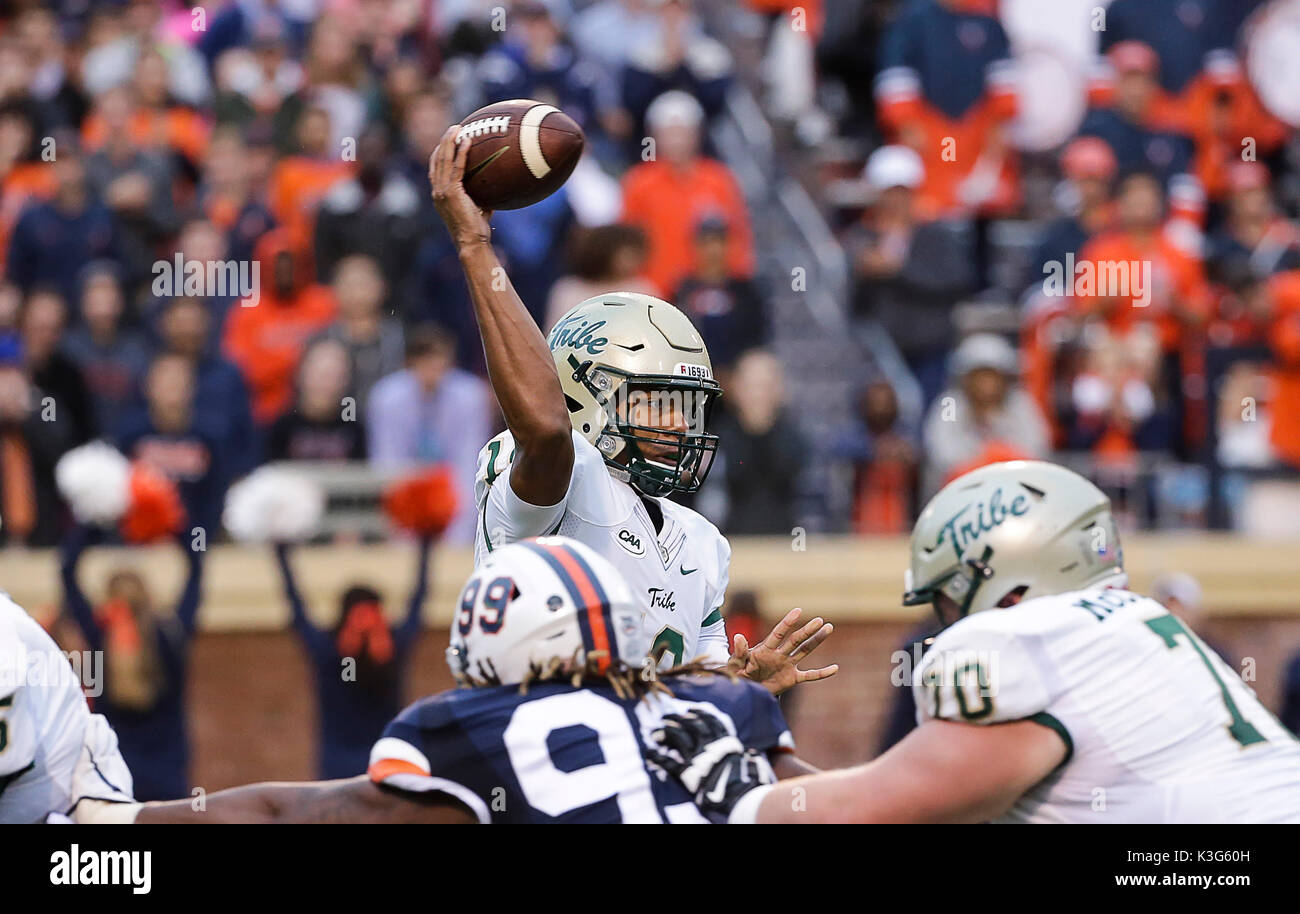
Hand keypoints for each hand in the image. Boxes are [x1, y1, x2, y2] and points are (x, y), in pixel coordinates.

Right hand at [429, 125, 492, 250]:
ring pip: (443, 160)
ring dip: (450, 141)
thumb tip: (496, 182)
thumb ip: (482, 193)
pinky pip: (456, 168)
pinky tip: (467, 142)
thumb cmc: (477, 228)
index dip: (441, 151)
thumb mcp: (479, 206)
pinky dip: (461, 153)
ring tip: (457, 128)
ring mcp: (441, 191)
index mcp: (439, 194)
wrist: (471, 242)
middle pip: (437, 159)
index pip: (436, 167)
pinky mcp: (450, 193)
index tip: (449, 139)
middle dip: (444, 141)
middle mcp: (437, 190)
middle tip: (453, 127)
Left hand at [646, 710, 774, 819]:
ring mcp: (699, 759)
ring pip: (679, 737)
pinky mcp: (688, 775)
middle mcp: (712, 747)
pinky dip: (656, 756)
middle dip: (678, 718)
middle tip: (667, 716)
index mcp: (727, 743)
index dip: (699, 714)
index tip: (690, 710)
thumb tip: (751, 752)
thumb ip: (750, 758)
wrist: (743, 801)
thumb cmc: (751, 786)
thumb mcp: (755, 768)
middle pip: (692, 725)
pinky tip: (648, 752)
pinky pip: (668, 762)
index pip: (712, 722)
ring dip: (666, 731)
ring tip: (656, 731)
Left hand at [727, 607, 837, 695]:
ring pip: (805, 650)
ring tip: (829, 628)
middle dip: (807, 631)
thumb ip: (739, 653)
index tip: (798, 611)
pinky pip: (809, 675)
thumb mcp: (735, 665)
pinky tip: (835, 668)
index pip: (778, 633)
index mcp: (765, 649)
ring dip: (817, 640)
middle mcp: (779, 654)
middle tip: (819, 620)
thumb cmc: (738, 674)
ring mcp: (787, 665)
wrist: (746, 690)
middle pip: (796, 640)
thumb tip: (738, 636)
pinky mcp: (792, 678)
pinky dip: (822, 673)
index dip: (787, 623)